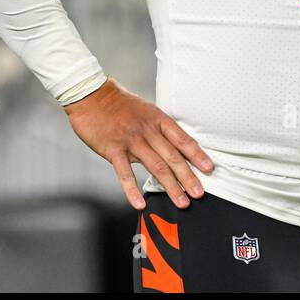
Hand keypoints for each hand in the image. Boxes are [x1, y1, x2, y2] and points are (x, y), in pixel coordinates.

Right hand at [63, 78, 212, 210]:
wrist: (91, 95)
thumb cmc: (119, 105)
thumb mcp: (145, 110)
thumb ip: (157, 129)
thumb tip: (172, 148)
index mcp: (157, 119)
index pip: (182, 139)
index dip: (197, 154)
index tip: (209, 168)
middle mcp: (147, 130)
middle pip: (172, 156)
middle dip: (188, 177)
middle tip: (199, 194)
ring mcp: (131, 140)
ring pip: (155, 166)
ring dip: (170, 186)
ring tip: (181, 202)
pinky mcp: (113, 149)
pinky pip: (125, 173)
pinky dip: (132, 190)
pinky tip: (140, 204)